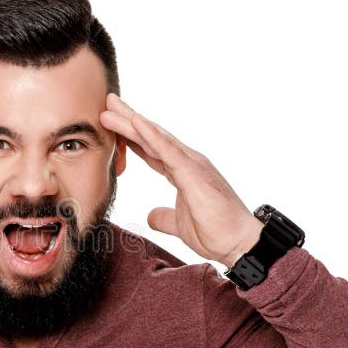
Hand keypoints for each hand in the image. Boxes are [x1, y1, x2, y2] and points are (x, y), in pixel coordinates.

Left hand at [99, 93, 263, 268]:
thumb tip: (150, 215)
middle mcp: (187, 162)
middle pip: (151, 137)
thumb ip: (164, 217)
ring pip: (156, 138)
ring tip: (111, 107)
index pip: (151, 149)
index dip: (131, 136)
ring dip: (132, 122)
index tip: (111, 123)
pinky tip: (135, 122)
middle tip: (107, 103)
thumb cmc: (216, 232)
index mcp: (182, 171)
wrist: (240, 244)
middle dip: (128, 120)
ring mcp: (192, 164)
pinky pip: (168, 151)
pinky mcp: (194, 173)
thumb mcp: (179, 224)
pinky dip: (151, 136)